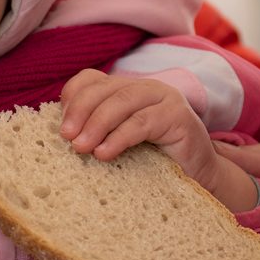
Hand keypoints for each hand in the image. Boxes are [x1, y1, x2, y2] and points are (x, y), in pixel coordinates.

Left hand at [59, 69, 256, 211]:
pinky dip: (119, 137)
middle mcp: (144, 88)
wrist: (198, 179)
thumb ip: (96, 133)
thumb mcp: (118, 144)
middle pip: (104, 89)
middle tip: (66, 138)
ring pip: (121, 102)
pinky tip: (104, 154)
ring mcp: (164, 98)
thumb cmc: (153, 164)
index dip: (72, 99)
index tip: (61, 127)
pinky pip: (142, 122)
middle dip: (80, 112)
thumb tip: (62, 136)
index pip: (90, 80)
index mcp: (125, 90)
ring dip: (96, 125)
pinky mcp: (178, 116)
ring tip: (80, 148)